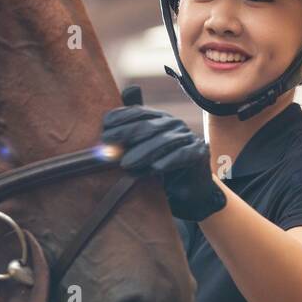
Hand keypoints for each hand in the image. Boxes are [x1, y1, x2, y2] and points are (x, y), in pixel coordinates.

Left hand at [102, 102, 226, 221]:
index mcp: (158, 118)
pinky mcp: (198, 153)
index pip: (138, 113)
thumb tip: (103, 131)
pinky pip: (182, 155)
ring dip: (143, 152)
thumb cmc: (158, 167)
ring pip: (163, 141)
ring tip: (126, 163)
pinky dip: (168, 161)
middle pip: (148, 126)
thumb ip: (125, 140)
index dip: (120, 117)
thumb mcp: (139, 152)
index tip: (104, 126)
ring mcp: (187, 137)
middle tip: (108, 144)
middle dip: (126, 133)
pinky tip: (155, 168)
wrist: (187, 188)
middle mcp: (173, 124)